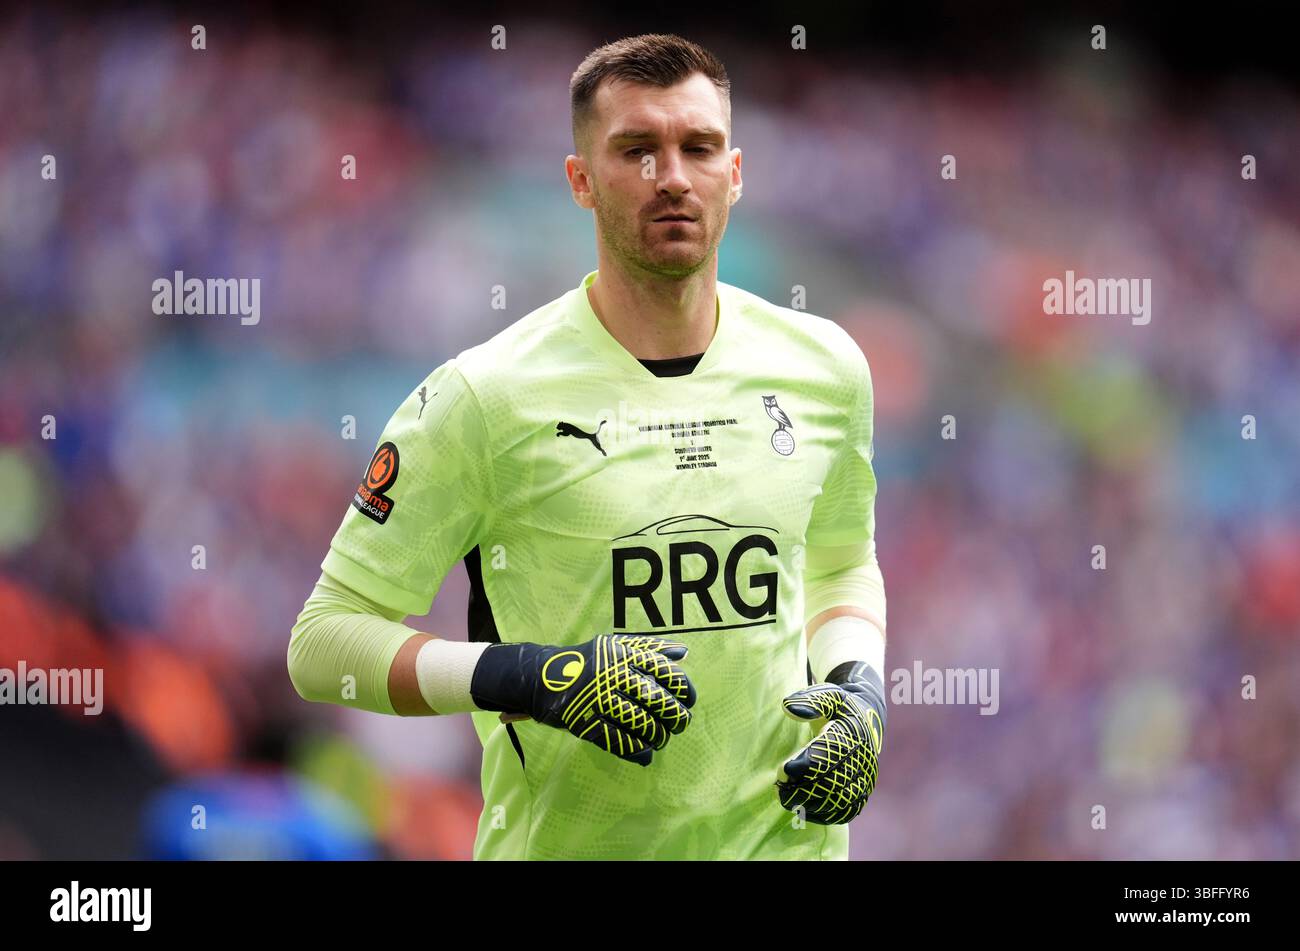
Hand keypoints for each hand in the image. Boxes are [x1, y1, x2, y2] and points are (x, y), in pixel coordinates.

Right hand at [473, 634, 696, 765]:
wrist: (539, 677)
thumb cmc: (585, 661)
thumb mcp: (615, 647)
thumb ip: (649, 648)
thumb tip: (685, 652)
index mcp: (622, 654)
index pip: (664, 671)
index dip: (683, 688)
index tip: (689, 699)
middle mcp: (611, 675)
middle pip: (656, 700)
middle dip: (675, 716)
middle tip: (681, 723)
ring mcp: (597, 699)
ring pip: (640, 723)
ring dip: (658, 736)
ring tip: (662, 739)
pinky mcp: (584, 722)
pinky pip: (618, 740)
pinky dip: (636, 750)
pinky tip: (646, 754)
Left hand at [775, 674, 884, 823]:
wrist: (866, 723)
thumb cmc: (840, 709)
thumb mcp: (829, 696)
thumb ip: (810, 700)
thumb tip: (788, 708)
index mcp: (854, 734)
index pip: (829, 754)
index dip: (804, 765)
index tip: (782, 769)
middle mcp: (863, 760)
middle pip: (832, 781)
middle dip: (803, 787)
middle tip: (779, 787)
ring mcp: (864, 780)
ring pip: (838, 800)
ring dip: (810, 802)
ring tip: (785, 798)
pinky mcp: (862, 795)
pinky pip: (843, 810)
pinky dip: (823, 813)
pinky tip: (802, 808)